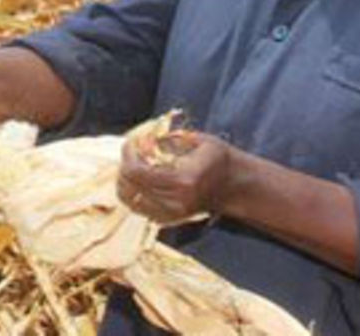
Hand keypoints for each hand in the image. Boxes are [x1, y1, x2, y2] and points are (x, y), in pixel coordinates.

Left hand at [117, 131, 234, 224]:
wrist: (234, 186)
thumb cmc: (217, 158)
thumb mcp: (197, 140)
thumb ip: (168, 139)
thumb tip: (141, 140)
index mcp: (184, 180)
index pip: (138, 172)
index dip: (128, 155)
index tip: (130, 142)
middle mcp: (176, 201)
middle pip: (130, 185)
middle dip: (125, 164)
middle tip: (132, 151)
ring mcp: (171, 214)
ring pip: (129, 199)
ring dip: (125, 179)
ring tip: (134, 163)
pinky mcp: (168, 220)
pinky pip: (137, 207)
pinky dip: (132, 192)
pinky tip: (140, 178)